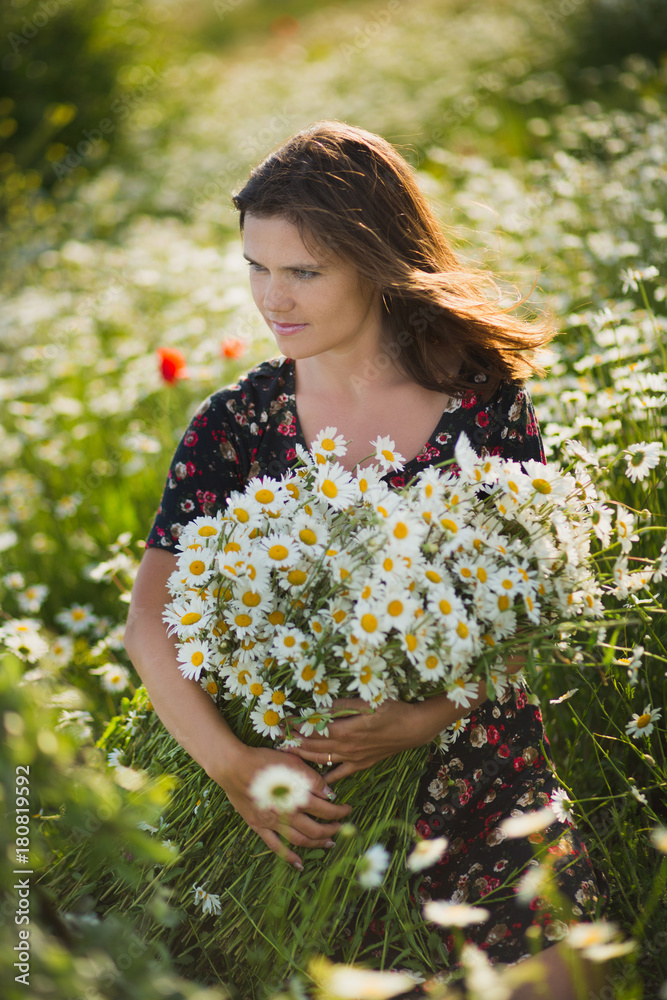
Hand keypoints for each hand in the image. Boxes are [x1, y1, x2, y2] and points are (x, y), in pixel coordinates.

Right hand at [209, 744, 350, 868]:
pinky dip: (289, 857)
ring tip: (328, 843)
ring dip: (316, 843)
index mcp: (297, 795)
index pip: (326, 808)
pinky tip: (299, 863)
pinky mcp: (259, 826)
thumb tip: (330, 793)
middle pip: (315, 828)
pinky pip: (276, 846)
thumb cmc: (263, 760)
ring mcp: (272, 822)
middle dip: (332, 829)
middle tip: (341, 827)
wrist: (233, 766)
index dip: (339, 811)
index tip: (347, 809)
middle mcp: (287, 813)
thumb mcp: (292, 761)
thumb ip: (312, 778)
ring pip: (300, 840)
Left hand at [283, 697, 434, 782]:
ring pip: (322, 760)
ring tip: (287, 755)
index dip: (295, 727)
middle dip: (293, 743)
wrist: (413, 728)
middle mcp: (346, 747)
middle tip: (276, 741)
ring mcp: (353, 758)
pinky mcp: (361, 764)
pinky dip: (326, 777)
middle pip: (313, 747)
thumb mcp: (366, 701)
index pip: (313, 729)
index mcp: (345, 730)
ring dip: (303, 757)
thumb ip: (341, 706)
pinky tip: (314, 780)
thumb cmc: (391, 709)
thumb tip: (320, 709)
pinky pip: (339, 773)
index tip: (280, 724)